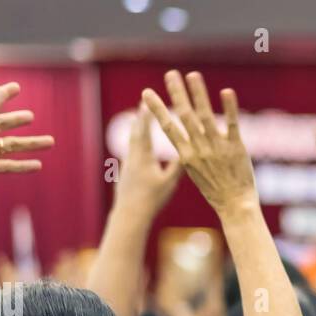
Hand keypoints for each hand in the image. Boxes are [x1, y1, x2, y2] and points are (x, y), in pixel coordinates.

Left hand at [0, 82, 52, 198]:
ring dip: (30, 144)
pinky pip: (10, 164)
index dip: (3, 95)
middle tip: (31, 117)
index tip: (17, 87)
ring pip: (12, 145)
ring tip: (50, 142)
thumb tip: (1, 87)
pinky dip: (24, 165)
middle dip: (17, 120)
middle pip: (2, 124)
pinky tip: (38, 165)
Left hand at [115, 103, 183, 219]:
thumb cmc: (151, 200)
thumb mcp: (169, 182)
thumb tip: (190, 150)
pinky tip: (135, 150)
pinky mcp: (125, 175)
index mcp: (144, 157)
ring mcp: (127, 166)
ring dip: (136, 130)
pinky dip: (134, 146)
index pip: (146, 130)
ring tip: (137, 122)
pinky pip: (131, 154)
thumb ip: (178, 165)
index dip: (148, 114)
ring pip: (131, 143)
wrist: (130, 215)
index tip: (148, 100)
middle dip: (140, 118)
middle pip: (136, 133)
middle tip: (143, 104)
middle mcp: (132, 158)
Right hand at [143, 71, 255, 217]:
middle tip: (170, 74)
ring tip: (193, 75)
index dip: (157, 109)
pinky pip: (232, 125)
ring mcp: (217, 148)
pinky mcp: (236, 148)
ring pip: (206, 117)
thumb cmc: (214, 191)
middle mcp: (199, 149)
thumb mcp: (195, 172)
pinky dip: (229, 108)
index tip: (146, 93)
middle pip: (185, 117)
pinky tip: (226, 91)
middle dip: (176, 94)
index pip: (168, 127)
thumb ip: (189, 151)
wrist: (235, 206)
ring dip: (199, 94)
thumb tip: (183, 135)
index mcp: (186, 155)